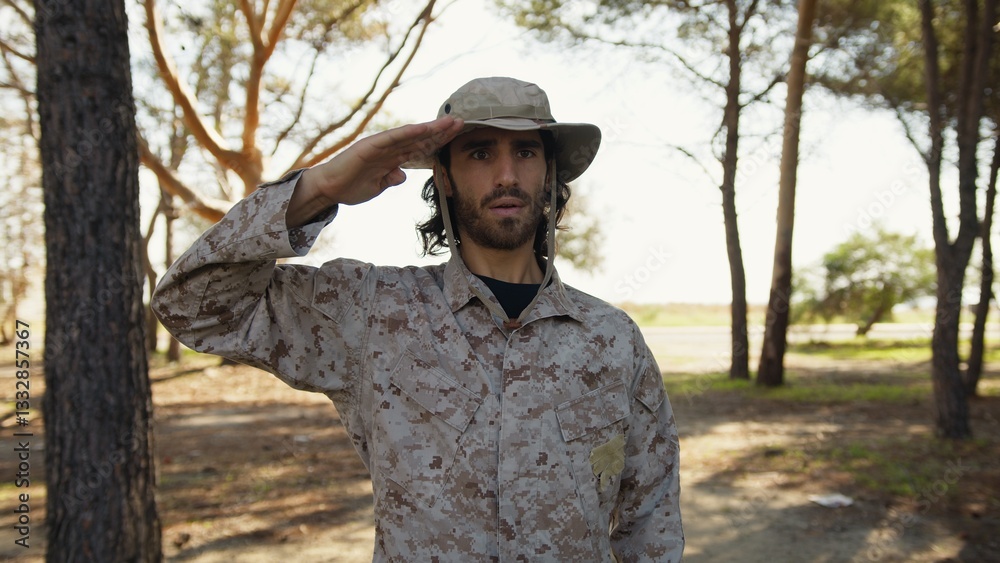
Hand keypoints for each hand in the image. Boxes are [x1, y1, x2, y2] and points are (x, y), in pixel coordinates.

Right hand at [288, 116, 463, 225]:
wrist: (329, 189)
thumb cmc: (351, 187)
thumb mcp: (378, 186)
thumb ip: (391, 178)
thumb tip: (403, 174)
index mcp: (392, 158)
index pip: (420, 148)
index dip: (438, 142)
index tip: (456, 137)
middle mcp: (389, 148)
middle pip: (420, 138)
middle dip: (441, 131)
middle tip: (462, 122)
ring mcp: (379, 146)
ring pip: (410, 135)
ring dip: (430, 128)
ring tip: (449, 122)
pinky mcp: (369, 147)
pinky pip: (391, 139)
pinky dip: (407, 133)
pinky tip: (423, 128)